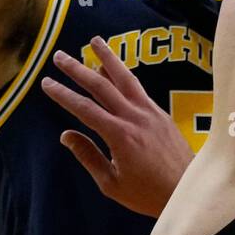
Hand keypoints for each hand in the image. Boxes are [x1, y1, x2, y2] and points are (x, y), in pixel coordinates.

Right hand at [41, 37, 193, 216]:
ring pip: (124, 78)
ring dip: (107, 57)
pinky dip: (123, 74)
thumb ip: (88, 156)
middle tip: (58, 56)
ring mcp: (150, 112)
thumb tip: (66, 135)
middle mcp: (135, 117)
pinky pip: (137, 87)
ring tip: (94, 40)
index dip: (63, 94)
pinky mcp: (160, 113)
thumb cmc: (148, 194)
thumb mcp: (111, 183)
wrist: (188, 190)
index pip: (84, 109)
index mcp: (119, 136)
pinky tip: (113, 68)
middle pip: (101, 86)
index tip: (46, 83)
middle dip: (77, 69)